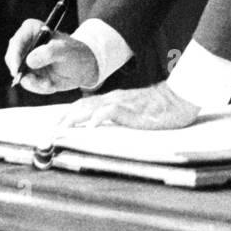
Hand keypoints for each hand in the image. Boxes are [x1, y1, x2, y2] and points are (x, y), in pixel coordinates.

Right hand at [5, 20, 97, 92]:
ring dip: (35, 83)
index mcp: (32, 30)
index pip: (17, 41)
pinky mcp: (29, 73)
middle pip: (12, 59)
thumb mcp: (66, 51)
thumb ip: (49, 53)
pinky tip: (51, 84)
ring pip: (19, 75)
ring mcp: (26, 59)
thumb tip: (29, 61)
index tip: (18, 69)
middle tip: (38, 82)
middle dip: (23, 74)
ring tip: (50, 84)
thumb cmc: (75, 53)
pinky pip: (28, 83)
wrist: (83, 68)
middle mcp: (26, 44)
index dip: (14, 55)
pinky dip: (39, 87)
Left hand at [60, 83, 199, 129]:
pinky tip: (90, 128)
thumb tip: (102, 129)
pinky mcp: (132, 109)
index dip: (67, 114)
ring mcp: (122, 103)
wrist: (179, 98)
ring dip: (74, 118)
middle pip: (81, 106)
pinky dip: (98, 119)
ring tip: (62, 129)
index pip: (84, 105)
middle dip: (64, 118)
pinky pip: (111, 112)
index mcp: (113, 100)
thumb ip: (119, 117)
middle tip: (51, 132)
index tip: (55, 126)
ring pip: (91, 107)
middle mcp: (113, 99)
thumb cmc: (160, 108)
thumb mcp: (134, 112)